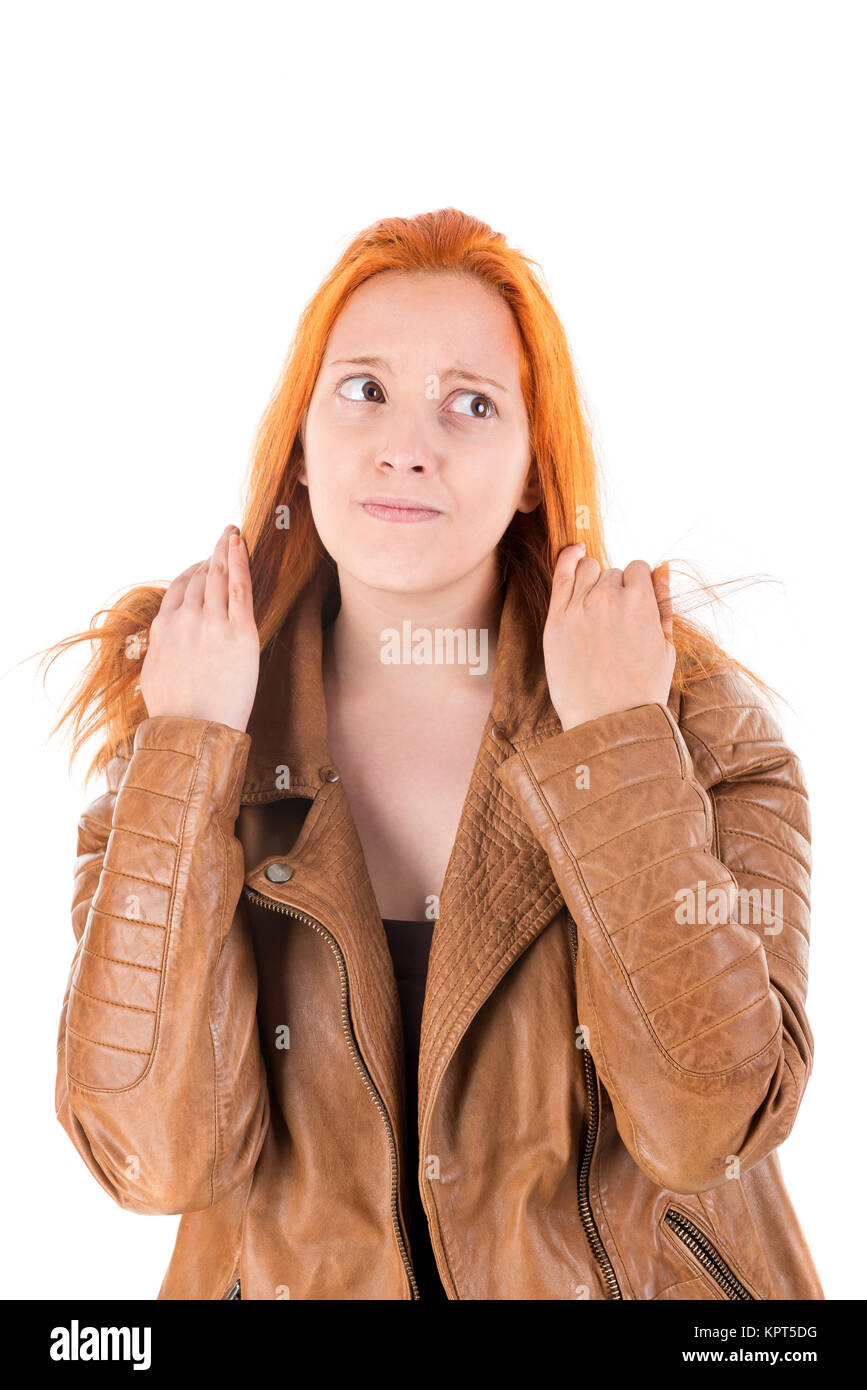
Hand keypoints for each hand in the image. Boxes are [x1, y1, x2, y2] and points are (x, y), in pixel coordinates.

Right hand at [140, 525, 259, 733]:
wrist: (194, 731)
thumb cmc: (176, 713)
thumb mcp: (153, 674)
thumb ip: (160, 650)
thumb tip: (165, 645)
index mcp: (162, 629)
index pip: (178, 589)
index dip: (192, 573)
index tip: (203, 565)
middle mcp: (184, 620)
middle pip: (199, 578)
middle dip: (212, 557)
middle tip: (223, 539)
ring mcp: (211, 623)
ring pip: (218, 577)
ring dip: (225, 551)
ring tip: (232, 536)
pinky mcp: (239, 632)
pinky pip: (239, 587)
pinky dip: (239, 561)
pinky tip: (240, 544)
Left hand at [543, 547, 675, 731]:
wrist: (609, 722)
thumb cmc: (642, 688)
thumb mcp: (666, 645)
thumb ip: (664, 602)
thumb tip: (663, 565)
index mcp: (640, 602)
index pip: (639, 568)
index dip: (638, 585)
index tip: (634, 603)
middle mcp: (608, 598)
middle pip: (612, 573)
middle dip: (616, 589)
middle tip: (615, 621)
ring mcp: (579, 607)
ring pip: (587, 569)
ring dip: (593, 579)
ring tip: (595, 602)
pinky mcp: (556, 620)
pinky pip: (561, 574)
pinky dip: (567, 559)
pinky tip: (573, 553)